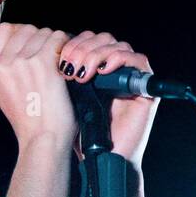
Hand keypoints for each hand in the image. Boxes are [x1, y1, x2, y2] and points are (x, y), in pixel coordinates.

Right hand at [0, 23, 77, 147]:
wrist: (43, 140)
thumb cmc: (31, 120)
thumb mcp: (3, 93)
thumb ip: (4, 67)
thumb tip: (22, 41)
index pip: (4, 30)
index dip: (23, 33)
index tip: (34, 45)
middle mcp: (0, 64)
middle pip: (25, 29)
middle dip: (41, 39)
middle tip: (51, 56)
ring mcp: (20, 62)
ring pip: (43, 32)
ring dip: (55, 43)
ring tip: (59, 62)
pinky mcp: (41, 63)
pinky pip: (57, 38)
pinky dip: (65, 46)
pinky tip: (66, 62)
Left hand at [58, 31, 159, 168]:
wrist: (100, 158)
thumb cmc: (82, 133)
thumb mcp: (65, 98)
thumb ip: (62, 74)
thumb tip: (48, 49)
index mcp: (95, 69)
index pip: (87, 40)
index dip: (74, 43)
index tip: (61, 58)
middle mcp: (115, 71)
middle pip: (102, 38)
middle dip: (83, 48)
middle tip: (71, 67)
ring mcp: (131, 78)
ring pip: (118, 45)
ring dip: (97, 54)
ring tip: (84, 73)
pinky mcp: (147, 88)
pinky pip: (138, 60)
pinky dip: (120, 59)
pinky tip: (103, 71)